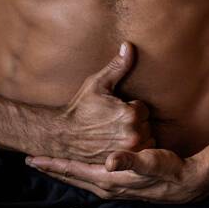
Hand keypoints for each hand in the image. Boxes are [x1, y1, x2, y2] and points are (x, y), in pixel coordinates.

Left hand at [25, 148, 208, 203]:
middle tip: (30, 160)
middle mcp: (106, 186)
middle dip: (51, 169)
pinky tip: (76, 168)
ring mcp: (112, 188)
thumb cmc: (169, 169)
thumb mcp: (151, 161)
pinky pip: (89, 178)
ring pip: (79, 178)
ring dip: (63, 171)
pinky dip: (77, 173)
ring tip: (48, 164)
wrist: (186, 183)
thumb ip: (130, 161)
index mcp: (108, 180)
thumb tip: (110, 161)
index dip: (52, 165)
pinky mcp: (119, 185)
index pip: (73, 171)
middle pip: (71, 177)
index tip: (32, 159)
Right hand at [54, 42, 154, 164]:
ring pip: (145, 140)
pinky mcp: (123, 162)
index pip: (143, 108)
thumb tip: (129, 45)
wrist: (62, 135)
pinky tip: (116, 144)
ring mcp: (128, 151)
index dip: (130, 108)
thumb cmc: (80, 108)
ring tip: (115, 133)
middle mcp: (132, 134)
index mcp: (130, 114)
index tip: (115, 110)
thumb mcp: (97, 84)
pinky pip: (139, 154)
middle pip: (146, 125)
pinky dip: (131, 150)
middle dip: (134, 122)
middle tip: (113, 121)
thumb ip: (118, 66)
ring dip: (135, 137)